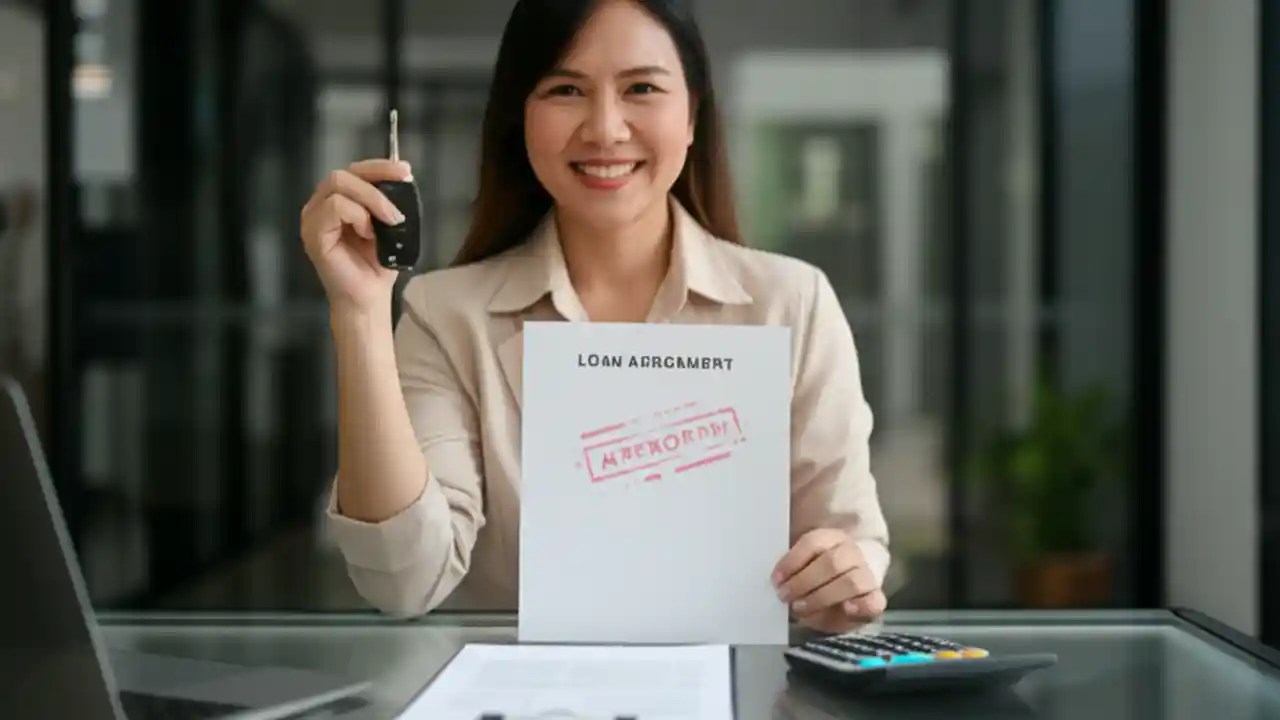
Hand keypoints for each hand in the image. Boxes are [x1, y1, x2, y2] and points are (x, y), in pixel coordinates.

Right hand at [299, 159, 411, 313]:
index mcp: (339, 198)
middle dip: (377, 182)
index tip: (406, 172)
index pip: (354, 169)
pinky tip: (368, 234)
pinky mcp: (312, 233)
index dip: (380, 166)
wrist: (370, 296)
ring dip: (371, 200)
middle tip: (398, 209)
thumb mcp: (390, 224)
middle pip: (344, 173)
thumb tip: (403, 173)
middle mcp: (321, 204)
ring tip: (388, 223)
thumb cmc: (378, 263)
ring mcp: (313, 217)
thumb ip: (390, 199)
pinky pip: (334, 206)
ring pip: (338, 183)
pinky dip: (358, 215)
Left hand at [772, 528, 885, 632]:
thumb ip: (790, 567)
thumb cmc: (814, 577)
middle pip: (831, 562)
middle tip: (784, 595)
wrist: (845, 589)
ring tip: (800, 607)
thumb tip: (777, 578)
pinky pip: (874, 601)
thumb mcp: (799, 565)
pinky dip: (860, 607)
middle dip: (804, 582)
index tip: (776, 579)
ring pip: (850, 581)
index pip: (813, 543)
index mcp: (831, 538)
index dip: (792, 561)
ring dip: (822, 597)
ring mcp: (867, 574)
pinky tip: (845, 609)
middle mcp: (851, 553)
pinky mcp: (875, 598)